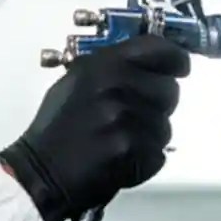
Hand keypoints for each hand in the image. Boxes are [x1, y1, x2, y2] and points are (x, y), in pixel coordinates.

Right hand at [0, 35, 190, 220]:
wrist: (39, 172)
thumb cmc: (57, 128)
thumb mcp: (77, 82)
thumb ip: (112, 68)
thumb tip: (150, 63)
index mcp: (101, 64)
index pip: (156, 48)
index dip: (175, 58)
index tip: (180, 67)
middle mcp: (114, 85)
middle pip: (169, 90)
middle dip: (159, 106)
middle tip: (134, 119)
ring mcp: (123, 117)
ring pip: (165, 126)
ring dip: (149, 138)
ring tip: (119, 143)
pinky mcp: (129, 148)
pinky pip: (157, 153)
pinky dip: (144, 162)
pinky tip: (120, 161)